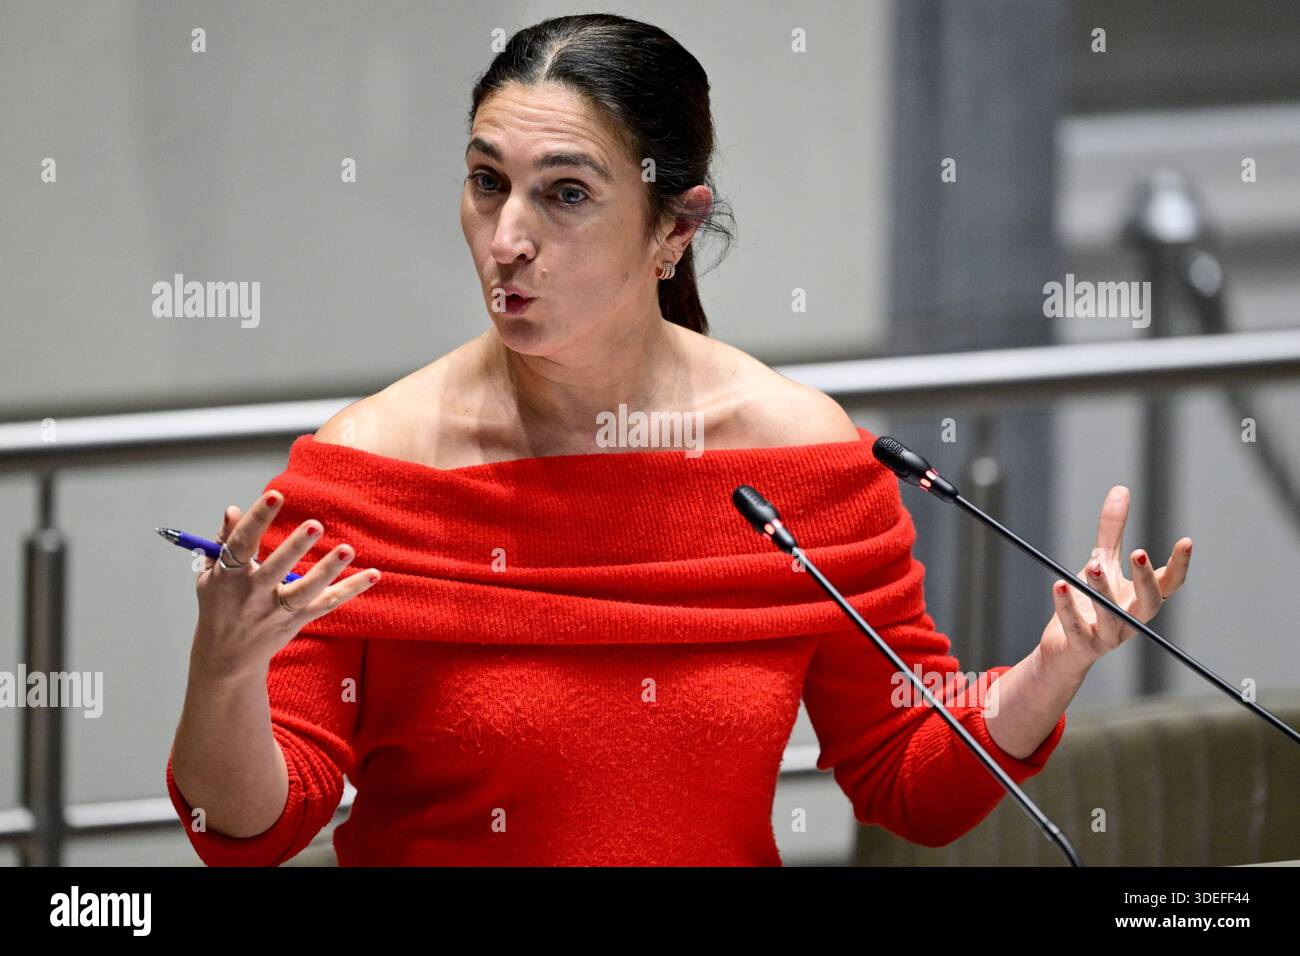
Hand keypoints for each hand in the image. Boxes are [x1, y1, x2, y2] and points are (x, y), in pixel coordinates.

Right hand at [191, 490, 380, 678]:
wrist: (227, 657)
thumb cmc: (219, 606)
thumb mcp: (211, 575)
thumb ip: (223, 541)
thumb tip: (233, 509)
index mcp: (229, 577)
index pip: (242, 544)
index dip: (257, 519)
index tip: (276, 496)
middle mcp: (254, 594)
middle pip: (277, 568)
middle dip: (295, 547)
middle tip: (315, 524)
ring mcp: (278, 610)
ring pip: (306, 590)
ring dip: (328, 569)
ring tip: (347, 549)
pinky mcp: (298, 620)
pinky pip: (328, 603)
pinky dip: (351, 589)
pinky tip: (373, 574)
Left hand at [1038, 485, 1192, 671]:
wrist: (1065, 648)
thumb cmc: (1090, 603)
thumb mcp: (1102, 562)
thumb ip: (1112, 531)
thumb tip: (1121, 489)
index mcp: (1140, 600)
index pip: (1169, 584)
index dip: (1180, 565)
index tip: (1186, 541)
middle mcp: (1131, 620)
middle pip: (1148, 603)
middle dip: (1145, 578)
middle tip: (1138, 552)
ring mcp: (1109, 636)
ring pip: (1112, 616)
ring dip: (1103, 591)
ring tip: (1092, 565)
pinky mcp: (1083, 646)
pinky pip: (1077, 627)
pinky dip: (1068, 607)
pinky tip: (1060, 586)